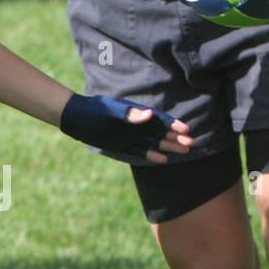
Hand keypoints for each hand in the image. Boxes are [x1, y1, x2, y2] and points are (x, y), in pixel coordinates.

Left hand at [59, 93, 192, 164]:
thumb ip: (131, 114)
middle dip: (176, 138)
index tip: (186, 129)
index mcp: (137, 114)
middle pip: (161, 132)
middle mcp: (137, 125)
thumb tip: (150, 114)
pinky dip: (152, 155)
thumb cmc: (96, 110)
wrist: (77, 118)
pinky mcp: (123, 146)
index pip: (159, 120)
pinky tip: (163, 159)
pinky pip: (141, 151)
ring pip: (155, 143)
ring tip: (185, 151)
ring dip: (168, 146)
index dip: (173, 125)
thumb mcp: (112, 111)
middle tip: (191, 144)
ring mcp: (131, 136)